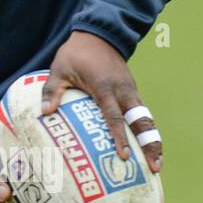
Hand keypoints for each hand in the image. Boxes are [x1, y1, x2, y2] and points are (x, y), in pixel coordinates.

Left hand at [41, 30, 161, 173]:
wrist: (99, 35)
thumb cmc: (76, 54)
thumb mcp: (59, 69)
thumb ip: (52, 90)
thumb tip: (45, 112)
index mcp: (105, 87)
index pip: (114, 117)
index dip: (119, 137)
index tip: (123, 156)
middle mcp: (123, 91)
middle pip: (142, 121)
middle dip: (150, 144)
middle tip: (156, 167)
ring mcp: (131, 91)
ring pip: (146, 119)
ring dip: (153, 140)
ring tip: (157, 163)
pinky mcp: (132, 91)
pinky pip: (143, 113)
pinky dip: (147, 130)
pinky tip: (147, 146)